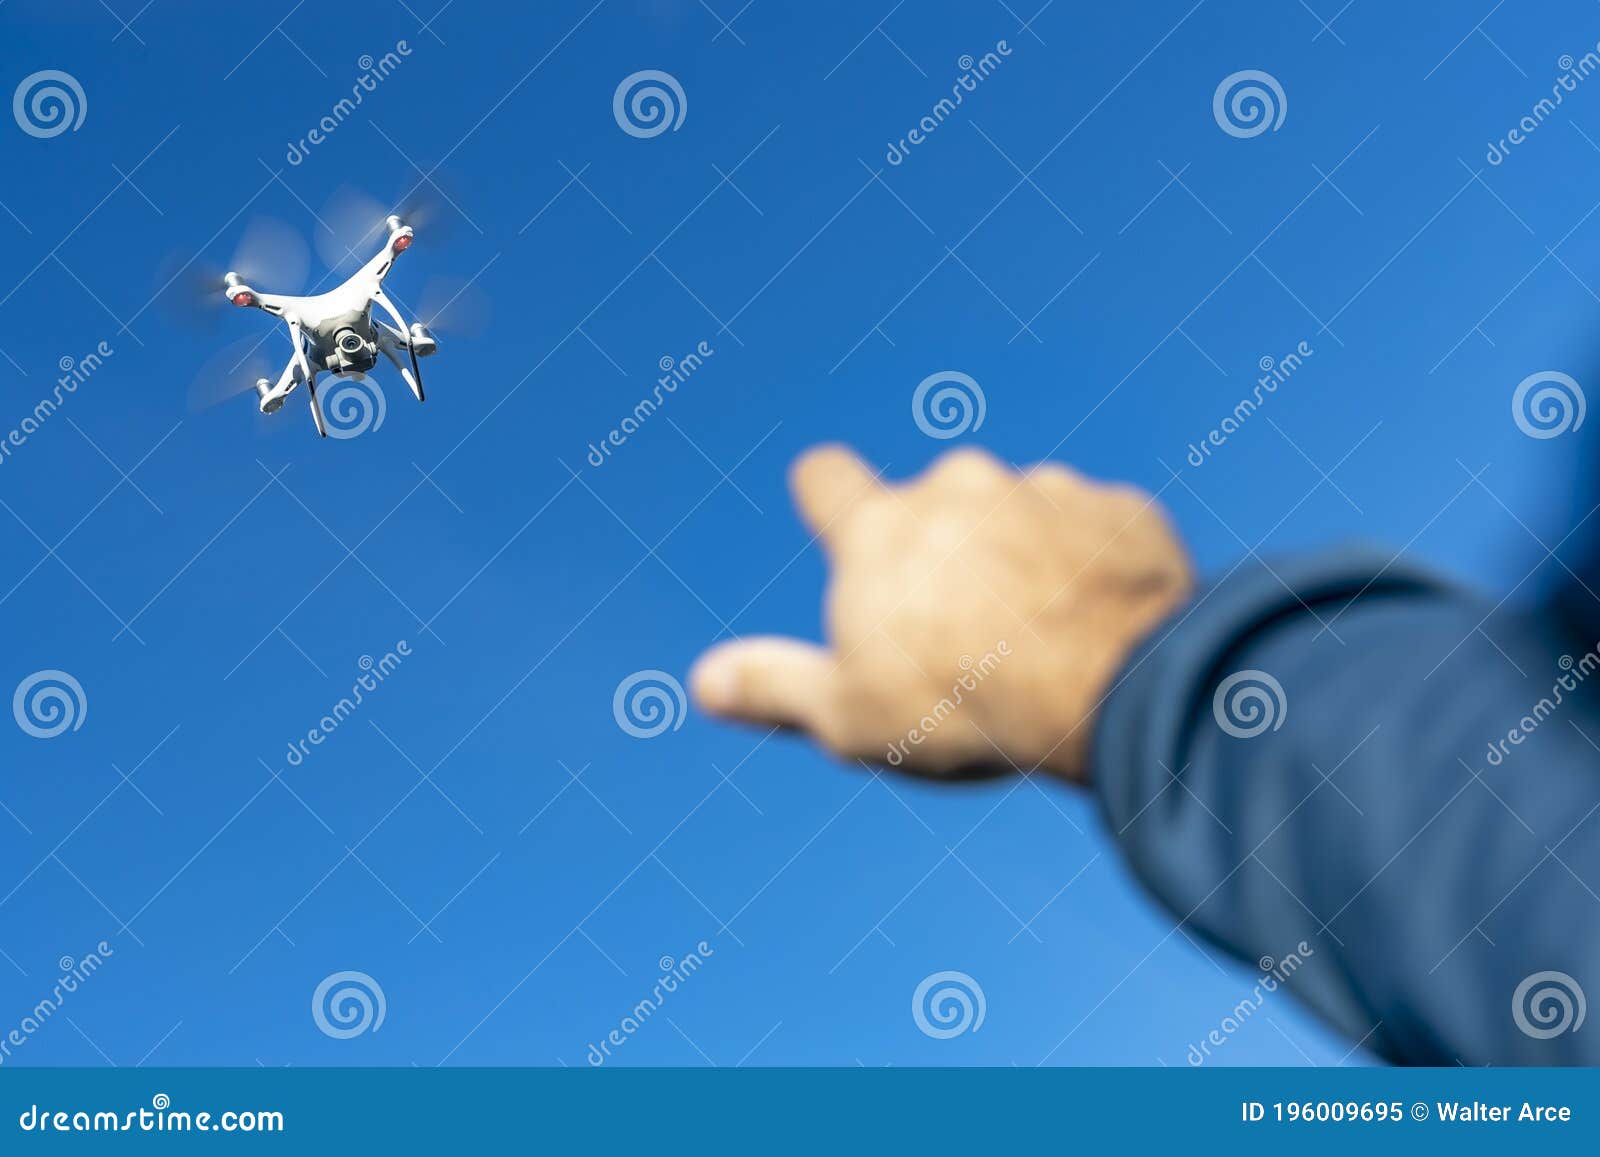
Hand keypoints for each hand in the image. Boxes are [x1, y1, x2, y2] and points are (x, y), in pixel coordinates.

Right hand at [689, 444, 1192, 782]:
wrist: (1114, 686)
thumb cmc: (965, 706)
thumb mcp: (850, 716)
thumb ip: (775, 688)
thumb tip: (703, 683)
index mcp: (880, 530)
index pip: (825, 478)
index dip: (827, 498)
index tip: (839, 523)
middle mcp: (958, 487)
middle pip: (932, 505)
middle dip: (943, 552)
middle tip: (963, 633)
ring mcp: (1044, 490)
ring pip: (1017, 516)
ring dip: (1020, 558)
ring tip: (1040, 638)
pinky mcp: (1118, 508)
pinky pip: (1091, 531)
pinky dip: (1089, 567)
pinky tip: (1099, 625)